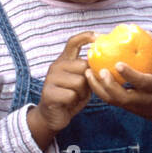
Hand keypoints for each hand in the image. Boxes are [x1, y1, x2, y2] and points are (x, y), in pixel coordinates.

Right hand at [26, 31, 94, 152]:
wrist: (52, 116)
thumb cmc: (70, 96)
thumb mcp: (81, 82)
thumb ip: (87, 71)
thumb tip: (103, 64)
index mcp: (64, 61)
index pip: (73, 42)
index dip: (85, 37)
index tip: (98, 36)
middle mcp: (56, 66)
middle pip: (82, 66)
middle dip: (88, 80)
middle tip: (82, 89)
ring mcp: (50, 79)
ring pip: (79, 82)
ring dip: (82, 93)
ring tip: (75, 97)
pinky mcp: (48, 92)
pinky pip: (71, 95)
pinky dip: (74, 101)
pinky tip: (68, 103)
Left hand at [85, 36, 151, 142]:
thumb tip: (145, 32)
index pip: (142, 83)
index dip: (130, 74)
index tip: (118, 64)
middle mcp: (144, 99)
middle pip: (123, 98)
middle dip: (109, 85)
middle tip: (99, 71)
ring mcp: (134, 106)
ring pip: (113, 101)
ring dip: (98, 88)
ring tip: (88, 72)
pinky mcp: (127, 108)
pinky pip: (110, 100)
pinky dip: (99, 89)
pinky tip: (91, 77)